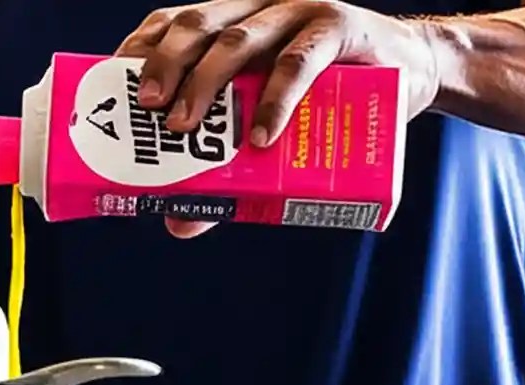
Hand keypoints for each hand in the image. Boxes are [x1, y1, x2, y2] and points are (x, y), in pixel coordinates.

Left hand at [115, 0, 441, 237]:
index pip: (172, 23)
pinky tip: (260, 137)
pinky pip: (300, 62)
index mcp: (232, 23)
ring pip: (239, 40)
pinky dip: (276, 101)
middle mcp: (257, 9)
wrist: (414, 72)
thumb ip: (226, 173)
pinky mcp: (339, 29)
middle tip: (147, 113)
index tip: (111, 88)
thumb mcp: (271, 130)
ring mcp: (297, 13)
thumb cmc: (330, 101)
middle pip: (196, 25)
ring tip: (186, 130)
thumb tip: (176, 222)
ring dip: (206, 84)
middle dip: (164, 67)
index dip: (139, 50)